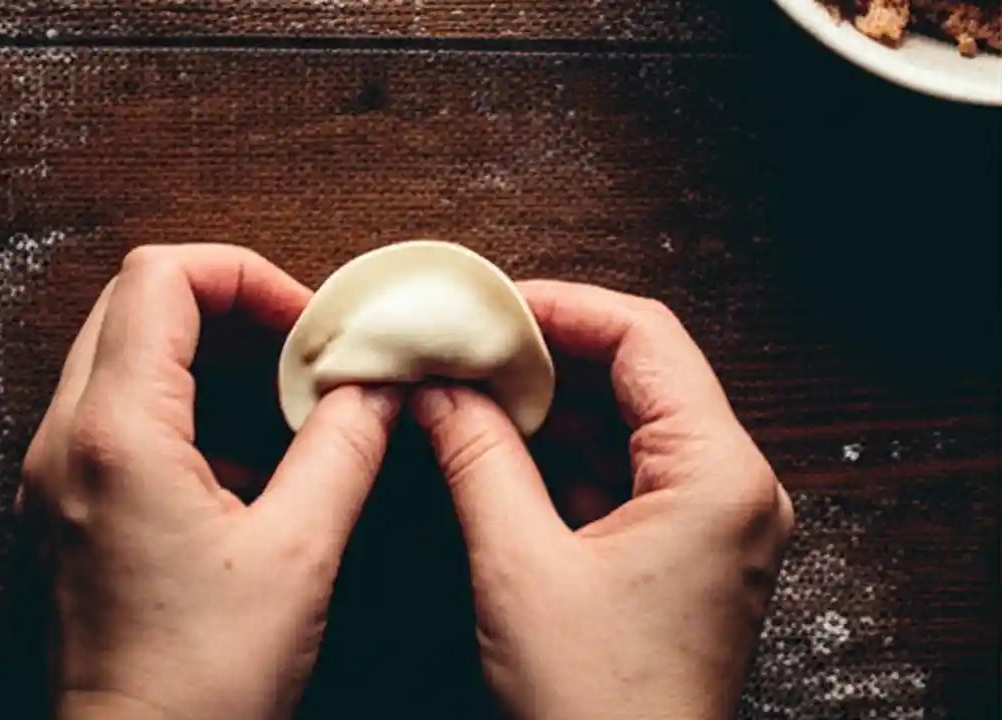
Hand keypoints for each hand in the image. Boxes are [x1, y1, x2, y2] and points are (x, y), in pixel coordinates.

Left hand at [20, 245, 399, 719]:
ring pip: (118, 359)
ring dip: (202, 360)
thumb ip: (345, 451)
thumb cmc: (201, 683)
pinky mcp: (61, 513)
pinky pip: (113, 421)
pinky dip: (180, 414)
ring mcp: (53, 477)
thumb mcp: (298, 555)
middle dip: (226, 308)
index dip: (245, 276)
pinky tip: (242, 475)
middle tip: (297, 351)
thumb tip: (377, 388)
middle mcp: (65, 441)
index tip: (306, 328)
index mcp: (118, 433)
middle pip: (134, 305)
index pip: (161, 276)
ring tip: (279, 405)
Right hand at [412, 281, 793, 719]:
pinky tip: (496, 454)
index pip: (645, 338)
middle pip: (640, 377)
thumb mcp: (519, 566)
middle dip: (546, 360)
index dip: (561, 307)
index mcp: (718, 476)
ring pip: (626, 428)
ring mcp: (711, 526)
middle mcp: (732, 491)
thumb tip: (435, 386)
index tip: (488, 305)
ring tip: (468, 395)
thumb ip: (475, 458)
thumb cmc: (597, 706)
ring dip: (548, 411)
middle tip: (464, 349)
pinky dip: (560, 461)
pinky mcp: (682, 558)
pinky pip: (623, 478)